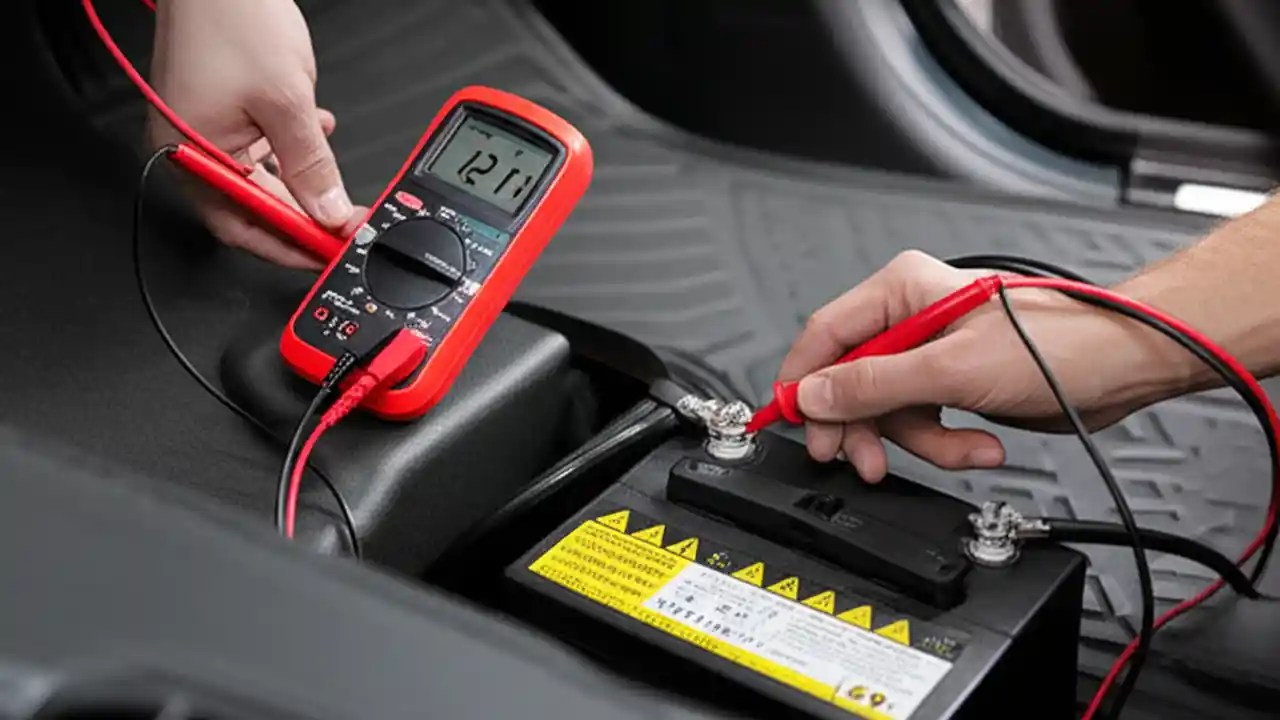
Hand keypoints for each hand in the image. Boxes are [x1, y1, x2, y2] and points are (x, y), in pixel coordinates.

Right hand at [149, 0, 362, 268]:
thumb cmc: (231, 19)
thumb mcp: (287, 103)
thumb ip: (311, 165)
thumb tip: (328, 212)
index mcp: (192, 155)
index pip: (242, 226)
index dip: (289, 247)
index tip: (327, 254)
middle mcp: (188, 149)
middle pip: (251, 208)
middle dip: (302, 217)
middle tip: (342, 226)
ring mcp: (201, 130)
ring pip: (259, 179)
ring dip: (300, 185)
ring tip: (337, 189)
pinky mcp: (217, 111)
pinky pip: (256, 149)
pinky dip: (290, 152)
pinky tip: (316, 138)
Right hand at [777, 251, 1183, 481]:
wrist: (1119, 368)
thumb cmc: (1057, 346)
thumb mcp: (949, 370)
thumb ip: (873, 384)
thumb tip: (814, 393)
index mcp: (901, 291)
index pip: (826, 335)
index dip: (804, 381)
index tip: (793, 421)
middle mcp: (910, 318)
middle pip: (850, 381)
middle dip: (863, 426)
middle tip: (861, 459)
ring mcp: (930, 353)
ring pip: (886, 411)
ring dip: (918, 442)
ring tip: (957, 451)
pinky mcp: (951, 384)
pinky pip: (921, 423)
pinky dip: (944, 444)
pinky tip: (977, 446)